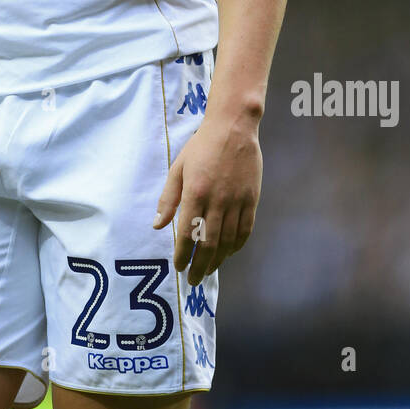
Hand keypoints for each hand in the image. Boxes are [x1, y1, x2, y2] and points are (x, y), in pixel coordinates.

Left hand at [153, 113, 262, 284]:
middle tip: (193, 280)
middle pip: (209, 243)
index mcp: (195, 193)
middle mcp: (217, 200)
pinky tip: (229, 253)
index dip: (182, 254)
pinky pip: (245, 229)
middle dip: (199, 265)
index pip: (187, 233)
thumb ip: (168, 198)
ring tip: (208, 271)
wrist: (233, 128)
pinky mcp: (252, 199)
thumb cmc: (200, 147)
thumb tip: (157, 225)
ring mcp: (237, 201)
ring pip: (228, 241)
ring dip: (218, 260)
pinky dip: (237, 245)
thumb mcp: (177, 168)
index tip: (178, 267)